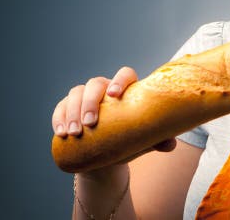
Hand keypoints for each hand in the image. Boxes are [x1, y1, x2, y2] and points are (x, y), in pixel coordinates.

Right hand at [51, 66, 175, 172]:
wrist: (107, 155)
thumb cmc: (130, 140)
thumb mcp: (143, 140)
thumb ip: (158, 139)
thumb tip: (170, 145)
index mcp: (127, 89)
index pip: (125, 74)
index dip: (120, 81)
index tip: (114, 95)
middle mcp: (104, 88)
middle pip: (95, 84)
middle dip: (91, 102)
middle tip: (91, 124)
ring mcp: (84, 96)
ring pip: (76, 93)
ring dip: (73, 112)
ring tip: (75, 133)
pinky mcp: (67, 107)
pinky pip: (60, 107)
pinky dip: (59, 118)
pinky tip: (61, 133)